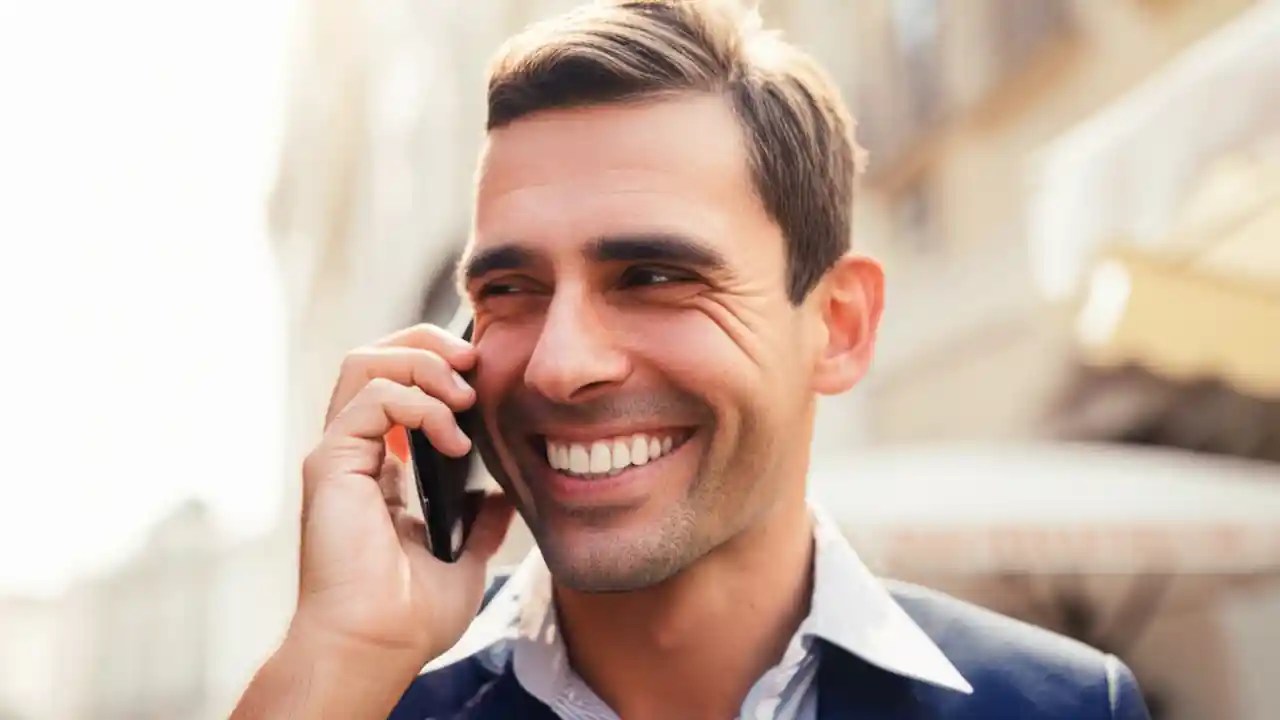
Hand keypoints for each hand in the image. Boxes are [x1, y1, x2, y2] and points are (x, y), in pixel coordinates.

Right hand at [291, 323, 513, 667]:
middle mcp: (353, 453)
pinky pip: (372, 399)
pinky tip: (454, 438)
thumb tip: (501, 498)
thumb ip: (479, 523)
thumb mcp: (463, 560)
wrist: (377, 647)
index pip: (397, 385)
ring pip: (365, 363)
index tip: (484, 381)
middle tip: (474, 363)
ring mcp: (338, 455)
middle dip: (428, 344)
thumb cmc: (409, 617)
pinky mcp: (331, 463)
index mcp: (378, 469)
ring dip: (424, 364)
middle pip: (375, 357)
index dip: (438, 367)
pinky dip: (419, 404)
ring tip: (465, 397)